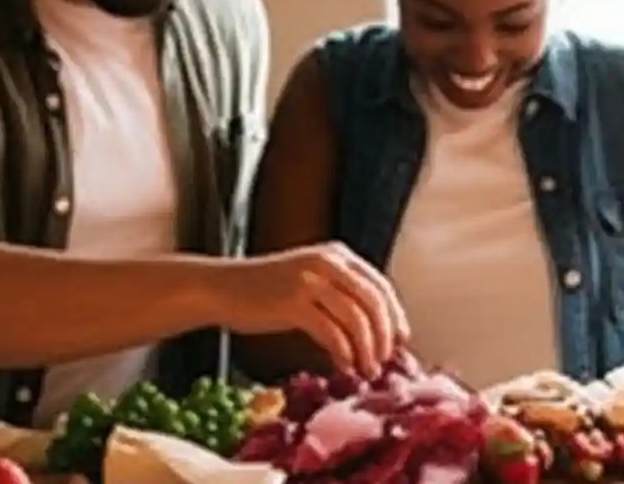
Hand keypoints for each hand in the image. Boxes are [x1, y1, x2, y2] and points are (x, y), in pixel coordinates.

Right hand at [215, 243, 409, 378]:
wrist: (222, 287)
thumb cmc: (266, 291)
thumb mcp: (309, 279)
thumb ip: (340, 293)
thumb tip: (376, 330)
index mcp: (337, 254)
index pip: (380, 285)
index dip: (396, 316)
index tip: (401, 341)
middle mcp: (327, 262)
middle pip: (374, 302)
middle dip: (385, 336)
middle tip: (386, 361)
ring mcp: (309, 280)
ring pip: (356, 318)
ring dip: (367, 349)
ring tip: (367, 369)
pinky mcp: (293, 302)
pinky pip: (331, 332)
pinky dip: (343, 353)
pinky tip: (344, 366)